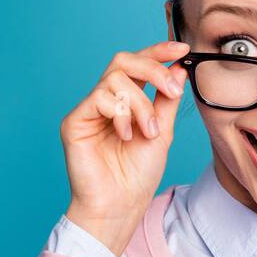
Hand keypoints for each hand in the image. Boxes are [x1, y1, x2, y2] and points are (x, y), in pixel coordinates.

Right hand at [59, 40, 191, 255]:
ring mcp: (89, 110)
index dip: (159, 52)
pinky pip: (99, 97)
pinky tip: (125, 135)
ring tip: (148, 131)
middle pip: (124, 60)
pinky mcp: (74, 121)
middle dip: (153, 68)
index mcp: (126, 101)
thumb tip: (179, 67)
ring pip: (115, 79)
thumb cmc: (137, 175)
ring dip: (140, 103)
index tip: (181, 50)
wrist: (120, 206)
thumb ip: (167, 100)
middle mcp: (105, 101)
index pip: (139, 65)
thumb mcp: (162, 132)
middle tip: (172, 90)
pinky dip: (120, 113)